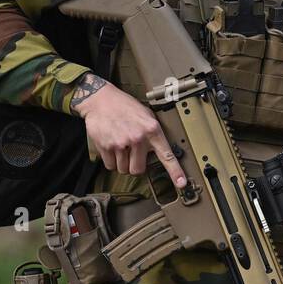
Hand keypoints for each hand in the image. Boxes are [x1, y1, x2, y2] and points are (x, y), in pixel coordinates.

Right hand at [70, 74, 185, 187]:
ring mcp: (121, 143)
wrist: (101, 100)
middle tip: (132, 154)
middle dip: (135, 166)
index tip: (181, 184)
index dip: (175, 171)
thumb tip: (157, 151)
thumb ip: (152, 133)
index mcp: (152, 130)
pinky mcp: (106, 146)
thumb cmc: (124, 107)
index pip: (166, 155)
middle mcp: (138, 138)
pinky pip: (110, 166)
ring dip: (122, 163)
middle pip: (138, 170)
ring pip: (123, 169)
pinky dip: (111, 160)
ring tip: (120, 147)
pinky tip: (112, 147)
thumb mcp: (146, 115)